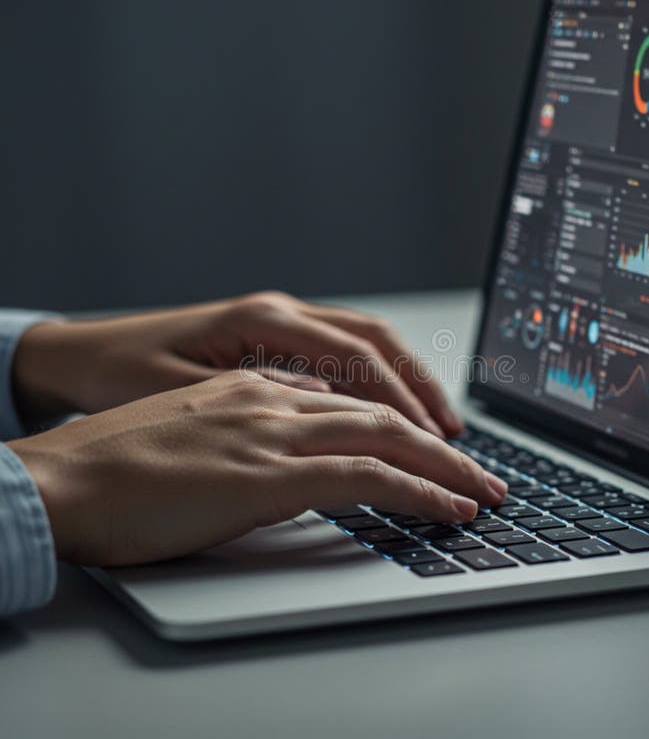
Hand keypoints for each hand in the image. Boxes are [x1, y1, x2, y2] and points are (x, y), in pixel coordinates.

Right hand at [9, 372, 505, 565]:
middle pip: (384, 405)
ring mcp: (274, 431)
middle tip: (481, 469)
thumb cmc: (120, 460)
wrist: (64, 476)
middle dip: (441, 436)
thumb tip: (293, 438)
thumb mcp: (198, 427)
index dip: (402, 415)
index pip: (352, 391)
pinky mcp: (268, 473)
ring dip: (444, 463)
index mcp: (258, 384)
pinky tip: (447, 507)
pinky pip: (364, 475)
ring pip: (386, 434)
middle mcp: (275, 396)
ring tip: (484, 491)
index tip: (434, 441)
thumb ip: (251, 425)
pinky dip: (416, 488)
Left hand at [13, 292, 461, 436]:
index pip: (359, 357)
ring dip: (410, 385)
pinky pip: (346, 357)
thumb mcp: (187, 393)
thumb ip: (261, 399)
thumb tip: (332, 413)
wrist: (82, 356)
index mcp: (265, 318)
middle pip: (379, 342)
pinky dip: (379, 385)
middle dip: (424, 390)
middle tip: (458, 440)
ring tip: (442, 429)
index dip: (404, 403)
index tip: (436, 445)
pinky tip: (393, 414)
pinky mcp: (278, 340)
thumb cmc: (122, 375)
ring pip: (369, 345)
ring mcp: (283, 322)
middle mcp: (283, 311)